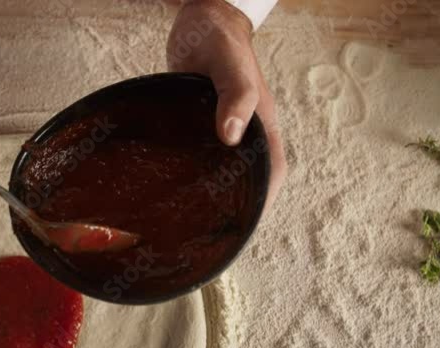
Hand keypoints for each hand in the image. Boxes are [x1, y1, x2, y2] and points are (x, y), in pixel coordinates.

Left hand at [166, 0, 286, 209]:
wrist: (200, 18)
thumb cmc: (219, 39)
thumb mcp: (228, 64)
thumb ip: (234, 94)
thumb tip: (231, 136)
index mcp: (261, 125)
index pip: (271, 174)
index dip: (262, 203)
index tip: (241, 227)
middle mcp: (245, 134)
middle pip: (247, 179)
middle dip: (233, 208)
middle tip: (204, 234)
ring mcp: (223, 132)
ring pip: (222, 171)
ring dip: (209, 193)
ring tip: (184, 221)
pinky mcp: (200, 127)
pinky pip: (199, 157)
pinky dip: (189, 173)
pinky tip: (167, 187)